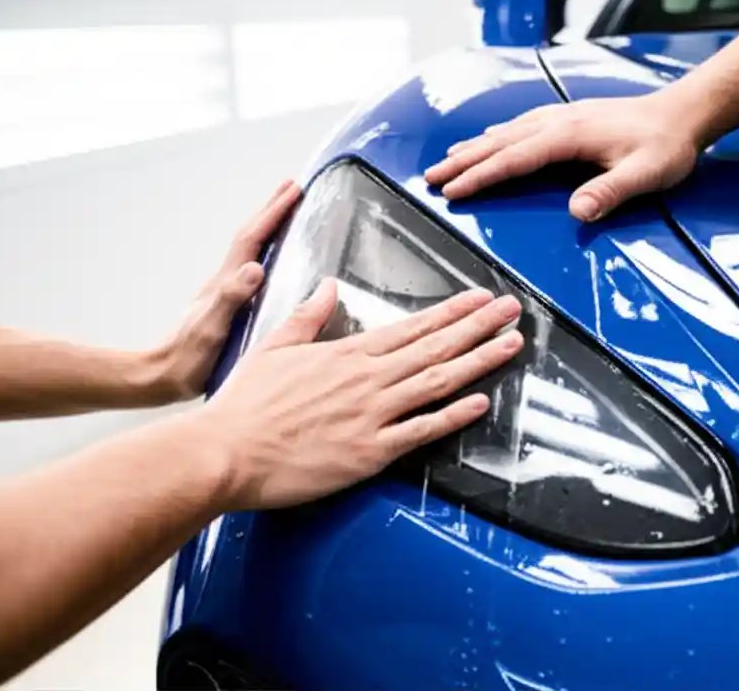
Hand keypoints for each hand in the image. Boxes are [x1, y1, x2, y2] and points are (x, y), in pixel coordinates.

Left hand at [148, 181, 300, 401]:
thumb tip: (255, 268)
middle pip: (250, 236)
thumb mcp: (211, 330)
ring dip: (268, 226)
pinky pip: (252, 267)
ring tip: (286, 212)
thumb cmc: (187, 359)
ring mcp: (225, 292)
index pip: (252, 240)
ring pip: (250, 249)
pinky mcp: (228, 305)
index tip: (295, 190)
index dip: (273, 214)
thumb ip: (231, 298)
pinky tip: (274, 259)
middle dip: (271, 209)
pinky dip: (265, 251)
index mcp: (225, 283)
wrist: (161, 377)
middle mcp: (225, 281)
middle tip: (293, 186)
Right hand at [197, 280, 523, 510]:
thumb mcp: (273, 346)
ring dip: (479, 361)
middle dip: (479, 326)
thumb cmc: (245, 404)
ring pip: (438, 382)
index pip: (413, 326)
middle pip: (436, 347)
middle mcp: (367, 378)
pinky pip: (422, 431)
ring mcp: (372, 415)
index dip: (453, 312)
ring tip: (511, 344)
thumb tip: (329, 286)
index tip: (481, 298)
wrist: (224, 452)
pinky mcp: (370, 452)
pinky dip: (453, 415)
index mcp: (347, 353)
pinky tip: (482, 402)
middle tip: (514, 310)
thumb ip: (308, 316)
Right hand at [424, 93, 701, 221]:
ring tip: (446, 160)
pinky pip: (521, 126)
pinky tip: (490, 140)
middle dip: (463, 161)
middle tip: (430, 178)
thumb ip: (611, 192)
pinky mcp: (569, 119)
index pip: (514, 158)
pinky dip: (497, 136)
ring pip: (507, 132)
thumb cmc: (666, 146)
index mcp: (569, 135)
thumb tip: (577, 212)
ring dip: (474, 147)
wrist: (682, 114)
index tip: (453, 190)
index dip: (481, 175)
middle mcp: (558, 122)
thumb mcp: (645, 174)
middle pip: (499, 142)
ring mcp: (562, 117)